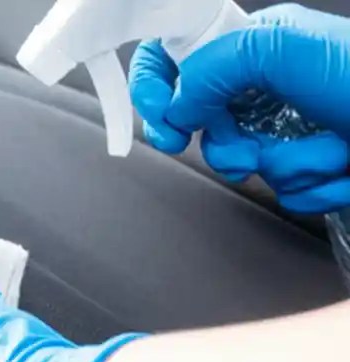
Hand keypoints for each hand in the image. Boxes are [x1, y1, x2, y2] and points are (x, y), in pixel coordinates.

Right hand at [129, 4, 349, 212]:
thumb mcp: (284, 50)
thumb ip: (216, 67)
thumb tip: (178, 102)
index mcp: (259, 45)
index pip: (180, 57)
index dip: (158, 89)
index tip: (166, 122)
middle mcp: (271, 85)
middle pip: (205, 122)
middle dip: (229, 143)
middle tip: (245, 146)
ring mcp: (292, 127)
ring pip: (248, 162)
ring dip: (288, 163)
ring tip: (328, 148)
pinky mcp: (315, 166)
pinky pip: (287, 189)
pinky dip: (316, 183)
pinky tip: (346, 164)